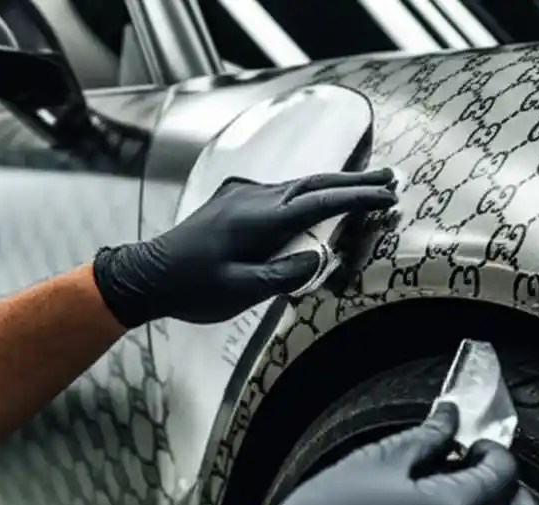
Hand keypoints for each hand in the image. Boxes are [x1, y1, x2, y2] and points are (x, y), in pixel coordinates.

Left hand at [92, 169, 396, 326]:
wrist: (147, 274)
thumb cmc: (192, 287)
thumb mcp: (240, 290)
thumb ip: (282, 275)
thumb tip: (318, 259)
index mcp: (259, 219)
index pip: (319, 202)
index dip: (357, 199)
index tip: (387, 197)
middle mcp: (254, 198)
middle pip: (315, 184)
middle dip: (355, 181)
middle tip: (391, 179)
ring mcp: (244, 195)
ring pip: (299, 186)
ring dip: (334, 187)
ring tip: (366, 189)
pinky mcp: (236, 200)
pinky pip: (282, 193)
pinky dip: (310, 195)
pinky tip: (321, 201)